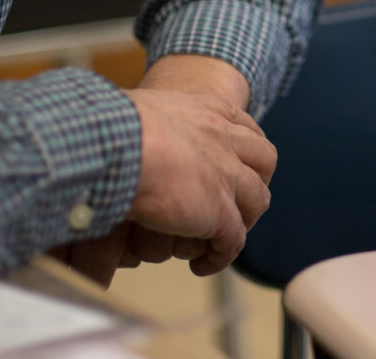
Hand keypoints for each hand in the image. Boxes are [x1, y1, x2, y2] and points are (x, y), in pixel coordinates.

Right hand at [52, 56, 271, 284]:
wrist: (116, 142)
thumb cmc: (112, 123)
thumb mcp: (138, 110)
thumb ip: (145, 120)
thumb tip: (115, 124)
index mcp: (208, 110)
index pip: (244, 127)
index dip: (243, 149)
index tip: (233, 163)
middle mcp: (225, 140)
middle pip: (264, 160)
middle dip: (255, 180)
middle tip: (236, 200)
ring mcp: (228, 177)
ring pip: (256, 202)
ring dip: (241, 221)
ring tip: (218, 237)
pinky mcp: (220, 213)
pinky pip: (233, 241)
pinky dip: (221, 256)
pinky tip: (201, 265)